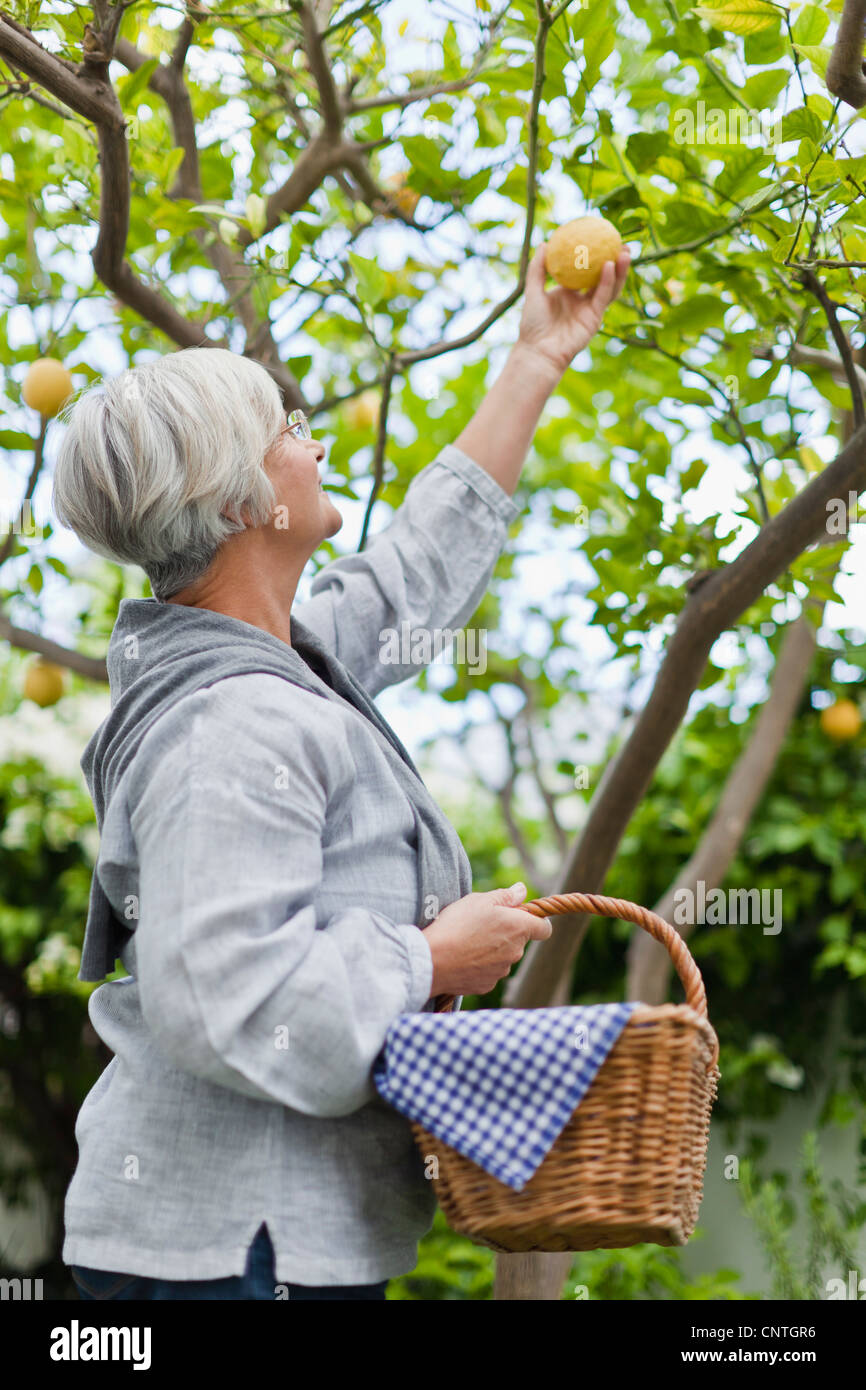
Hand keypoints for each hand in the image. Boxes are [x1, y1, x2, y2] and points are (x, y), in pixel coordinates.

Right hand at [423, 882, 552, 997]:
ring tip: (467, 941)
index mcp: (519, 928)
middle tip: (481, 924)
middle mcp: (515, 952)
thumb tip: (522, 890)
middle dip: (506, 933)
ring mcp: (501, 971)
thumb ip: (505, 896)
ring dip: (492, 949)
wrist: (433, 960)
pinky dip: (479, 965)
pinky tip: (462, 957)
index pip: (544, 928)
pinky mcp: (487, 985)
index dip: (535, 920)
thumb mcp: (480, 900)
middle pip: (519, 941)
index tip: (520, 916)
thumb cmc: (458, 925)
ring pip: (503, 957)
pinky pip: (488, 972)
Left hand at [515, 241, 630, 378]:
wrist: (538, 350)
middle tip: (622, 242)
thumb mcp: (532, 291)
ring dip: (620, 270)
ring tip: (625, 252)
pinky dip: (608, 281)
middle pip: (604, 276)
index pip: (586, 269)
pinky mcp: (595, 319)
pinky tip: (610, 266)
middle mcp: (583, 299)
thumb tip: (544, 243)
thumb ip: (537, 269)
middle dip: (616, 260)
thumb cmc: (533, 324)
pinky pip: (604, 297)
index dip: (596, 255)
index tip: (601, 236)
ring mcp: (591, 309)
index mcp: (569, 291)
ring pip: (610, 286)